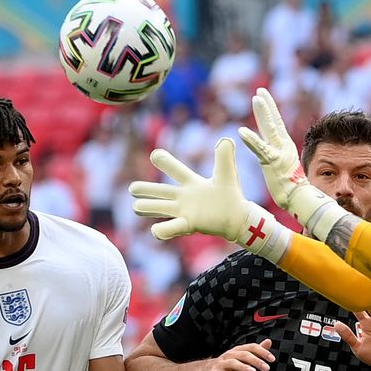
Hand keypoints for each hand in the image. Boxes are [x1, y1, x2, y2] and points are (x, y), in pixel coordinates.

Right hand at [130, 139, 292, 261]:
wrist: (238, 217)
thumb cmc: (230, 195)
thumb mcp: (227, 173)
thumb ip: (224, 157)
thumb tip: (226, 139)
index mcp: (191, 182)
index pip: (176, 170)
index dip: (166, 162)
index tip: (155, 154)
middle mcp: (183, 197)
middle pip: (161, 192)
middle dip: (147, 190)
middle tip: (132, 188)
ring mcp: (184, 211)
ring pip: (161, 209)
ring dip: (149, 207)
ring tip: (135, 207)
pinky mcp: (189, 225)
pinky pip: (173, 227)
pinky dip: (163, 230)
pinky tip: (155, 231)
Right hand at [203, 339, 274, 370]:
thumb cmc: (228, 365)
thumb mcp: (244, 357)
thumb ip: (256, 350)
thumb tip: (268, 342)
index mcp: (238, 350)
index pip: (252, 347)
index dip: (263, 352)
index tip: (272, 359)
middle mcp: (231, 355)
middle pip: (244, 355)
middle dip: (257, 361)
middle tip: (267, 368)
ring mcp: (222, 364)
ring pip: (233, 363)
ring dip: (243, 367)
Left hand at [237, 87, 305, 208]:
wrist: (299, 199)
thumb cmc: (291, 188)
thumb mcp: (283, 168)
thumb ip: (278, 160)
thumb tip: (274, 159)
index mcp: (284, 146)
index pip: (276, 123)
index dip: (270, 108)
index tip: (262, 95)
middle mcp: (283, 146)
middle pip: (274, 120)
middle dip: (267, 104)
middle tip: (259, 90)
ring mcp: (278, 152)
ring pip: (270, 128)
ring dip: (263, 113)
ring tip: (255, 98)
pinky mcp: (272, 162)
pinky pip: (260, 149)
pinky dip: (251, 139)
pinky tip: (241, 131)